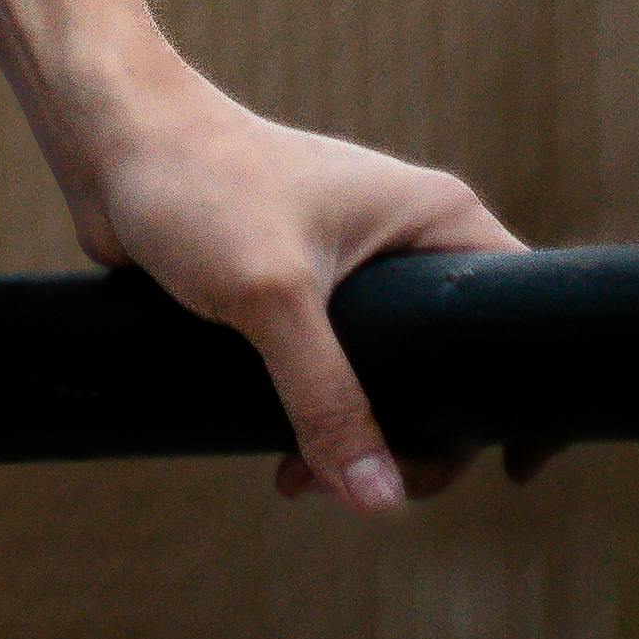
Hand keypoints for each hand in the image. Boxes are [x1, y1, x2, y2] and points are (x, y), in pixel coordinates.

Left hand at [64, 56, 526, 507]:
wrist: (109, 137)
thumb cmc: (198, 182)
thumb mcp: (272, 296)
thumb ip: (328, 399)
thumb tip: (381, 502)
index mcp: (435, 218)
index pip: (526, 315)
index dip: (530, 395)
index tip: (515, 469)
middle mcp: (408, 245)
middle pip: (457, 374)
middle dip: (420, 445)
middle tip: (367, 487)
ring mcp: (358, 273)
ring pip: (394, 386)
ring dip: (364, 446)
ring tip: (306, 483)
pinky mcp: (304, 296)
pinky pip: (340, 380)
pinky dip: (324, 427)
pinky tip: (288, 467)